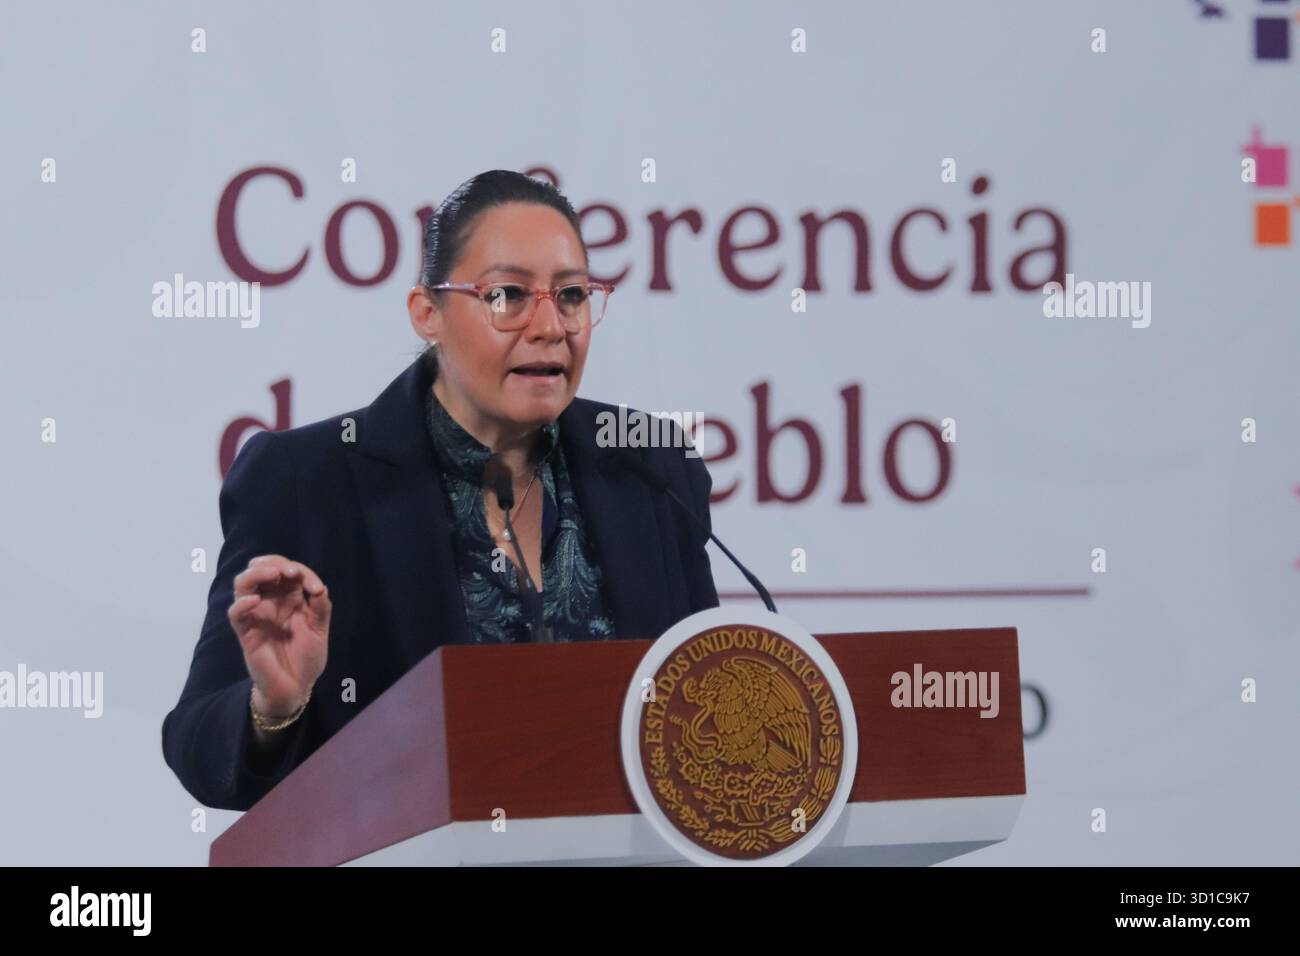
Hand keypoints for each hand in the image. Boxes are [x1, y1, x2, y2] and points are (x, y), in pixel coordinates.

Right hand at [228, 555, 330, 717]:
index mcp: (289, 598)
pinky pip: (235, 613)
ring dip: (257, 574)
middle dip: (276, 564)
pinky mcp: (246, 632)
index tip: (316, 588)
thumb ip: (321, 609)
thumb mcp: (319, 631)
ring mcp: (256, 615)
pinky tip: (255, 601)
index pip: (287, 571)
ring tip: (274, 575)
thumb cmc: (307, 658)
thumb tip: (319, 588)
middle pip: (261, 569)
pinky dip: (242, 603)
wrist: (296, 687)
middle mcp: (270, 602)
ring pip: (243, 584)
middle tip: (291, 573)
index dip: (301, 572)